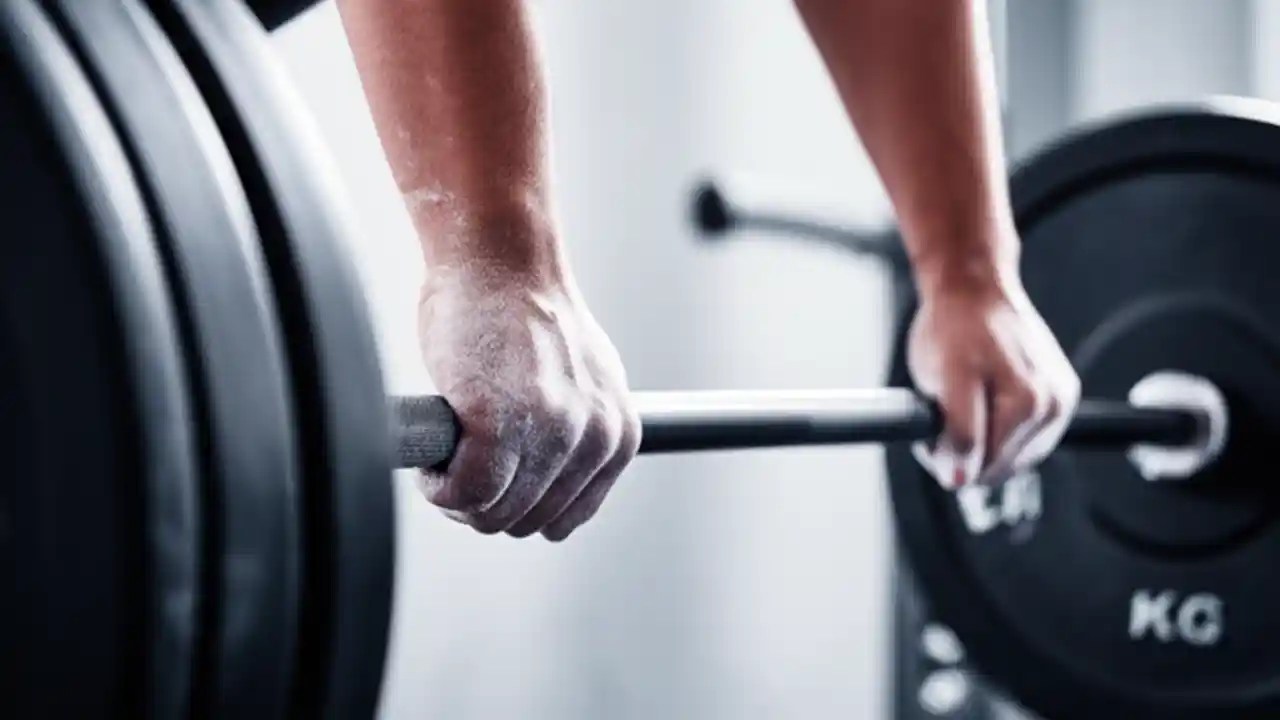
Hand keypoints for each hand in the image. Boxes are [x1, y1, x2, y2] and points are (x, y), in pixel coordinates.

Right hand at [417, 261, 640, 540]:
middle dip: (483, 500)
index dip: (517, 503)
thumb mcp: (577, 379)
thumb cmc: (521, 312)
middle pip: (524, 521)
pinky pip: (462, 495)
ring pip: (492, 514)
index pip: (563, 518)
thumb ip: (575, 432)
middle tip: (459, 458)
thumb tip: (549, 478)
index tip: (492, 475)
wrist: (498, 257)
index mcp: (618, 434)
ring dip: (457, 493)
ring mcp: (550, 433)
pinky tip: (433, 454)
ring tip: (449, 449)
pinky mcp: (499, 425)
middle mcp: (594, 437)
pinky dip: (437, 484)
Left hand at [907, 264, 1079, 488]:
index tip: (929, 433)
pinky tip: (987, 405)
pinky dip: (1003, 432)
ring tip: (966, 405)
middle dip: (966, 452)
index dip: (945, 458)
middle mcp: (1051, 406)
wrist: (975, 289)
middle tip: (942, 417)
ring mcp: (1060, 401)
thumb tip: (959, 480)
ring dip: (985, 443)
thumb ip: (957, 435)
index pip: (979, 469)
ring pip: (1013, 458)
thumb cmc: (953, 329)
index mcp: (1027, 404)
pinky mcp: (1063, 396)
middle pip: (999, 468)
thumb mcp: (943, 382)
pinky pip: (1027, 440)